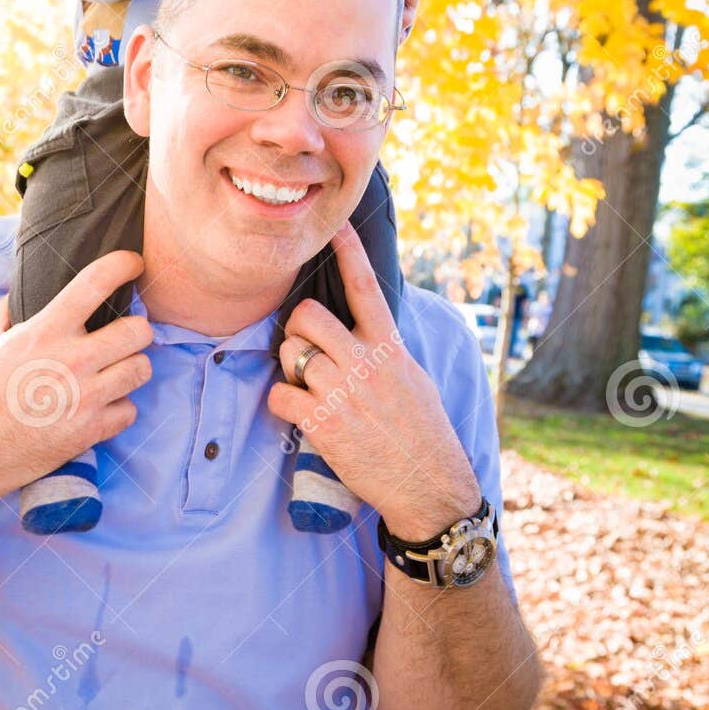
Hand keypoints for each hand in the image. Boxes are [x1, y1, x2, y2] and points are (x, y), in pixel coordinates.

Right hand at [0, 251, 152, 509]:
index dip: (123, 265)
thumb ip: (5, 316)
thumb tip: (15, 295)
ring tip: (115, 373)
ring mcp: (84, 397)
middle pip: (138, 331)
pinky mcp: (89, 431)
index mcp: (44, 331)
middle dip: (136, 331)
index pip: (96, 282)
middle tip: (125, 337)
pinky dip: (119, 409)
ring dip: (132, 369)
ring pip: (142, 369)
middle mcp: (70, 360)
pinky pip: (130, 411)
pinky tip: (101, 408)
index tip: (133, 264)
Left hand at [267, 222, 479, 539]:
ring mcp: (344, 391)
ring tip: (308, 388)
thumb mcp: (414, 377)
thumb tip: (368, 329)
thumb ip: (386, 350)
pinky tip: (299, 413)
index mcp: (390, 347)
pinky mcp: (324, 422)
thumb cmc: (422, 431)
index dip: (348, 252)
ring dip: (290, 368)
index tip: (334, 226)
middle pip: (309, 316)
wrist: (428, 483)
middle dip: (296, 328)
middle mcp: (366, 362)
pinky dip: (282, 402)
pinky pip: (280, 394)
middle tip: (304, 350)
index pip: (366, 288)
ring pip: (291, 354)